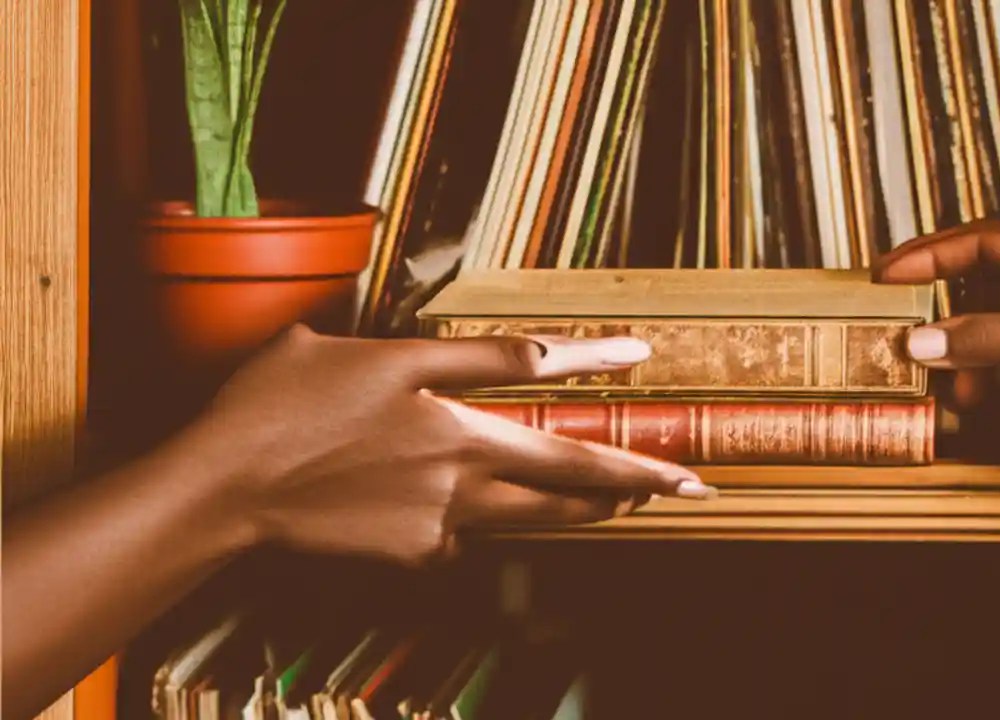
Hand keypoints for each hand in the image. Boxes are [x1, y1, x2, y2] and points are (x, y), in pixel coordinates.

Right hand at [166, 325, 713, 564]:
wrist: (226, 488)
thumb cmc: (281, 404)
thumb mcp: (364, 351)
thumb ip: (451, 357)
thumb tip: (515, 361)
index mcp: (445, 405)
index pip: (536, 372)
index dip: (595, 360)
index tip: (645, 355)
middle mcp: (459, 465)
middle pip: (568, 472)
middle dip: (638, 478)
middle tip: (690, 484)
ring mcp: (444, 516)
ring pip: (539, 516)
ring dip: (590, 509)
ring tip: (631, 503)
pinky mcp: (420, 553)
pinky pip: (471, 538)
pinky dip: (485, 523)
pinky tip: (474, 512)